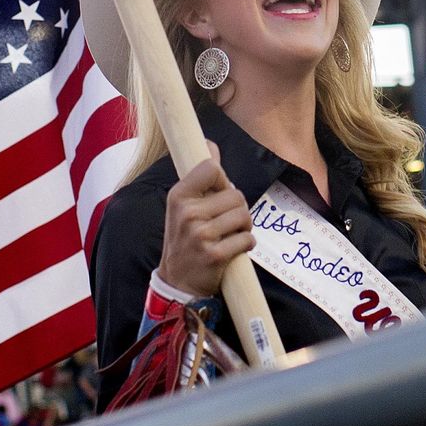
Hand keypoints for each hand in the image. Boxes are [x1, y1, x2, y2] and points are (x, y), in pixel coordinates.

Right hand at [159, 140, 254, 296]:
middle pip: (236, 194)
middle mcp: (187, 213)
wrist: (177, 281)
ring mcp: (200, 234)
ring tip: (230, 235)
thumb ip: (201, 177)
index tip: (218, 194)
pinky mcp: (215, 255)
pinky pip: (247, 239)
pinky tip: (234, 249)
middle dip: (239, 208)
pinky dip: (246, 244)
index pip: (211, 168)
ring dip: (244, 227)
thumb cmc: (185, 240)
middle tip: (227, 222)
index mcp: (178, 196)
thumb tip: (210, 144)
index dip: (223, 181)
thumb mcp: (183, 206)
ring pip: (244, 215)